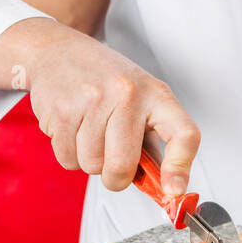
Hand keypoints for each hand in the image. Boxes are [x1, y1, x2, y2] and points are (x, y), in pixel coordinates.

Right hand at [0, 18, 199, 196]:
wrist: (58, 51)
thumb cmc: (105, 77)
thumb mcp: (140, 98)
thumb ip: (152, 142)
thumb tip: (164, 186)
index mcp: (156, 94)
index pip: (183, 133)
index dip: (181, 167)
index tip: (174, 191)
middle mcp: (127, 95)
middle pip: (123, 167)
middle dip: (116, 176)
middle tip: (112, 156)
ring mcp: (93, 102)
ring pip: (92, 167)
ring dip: (89, 160)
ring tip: (89, 130)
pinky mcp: (62, 112)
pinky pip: (68, 160)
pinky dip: (69, 153)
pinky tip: (73, 127)